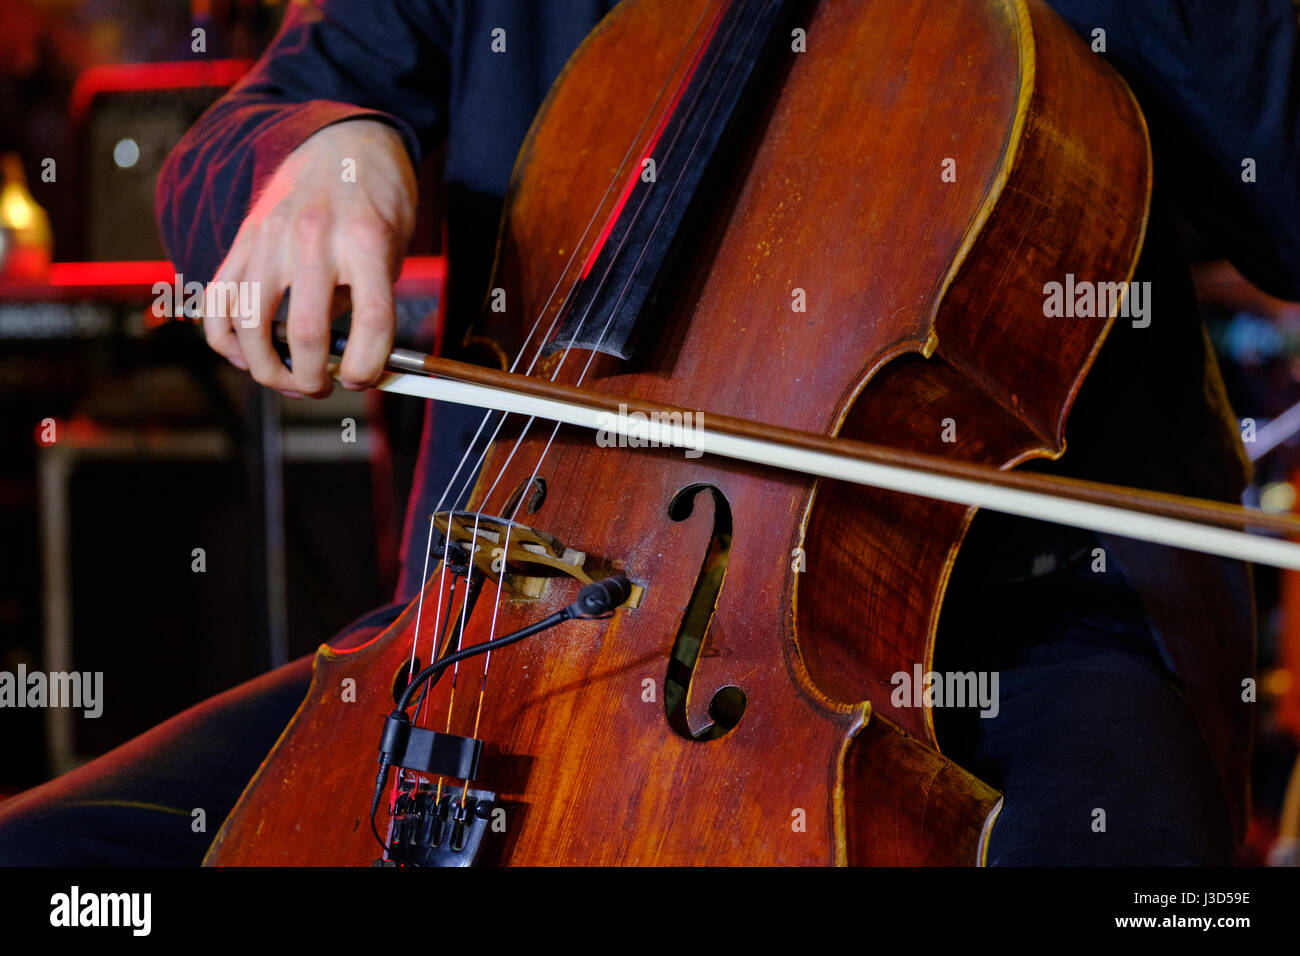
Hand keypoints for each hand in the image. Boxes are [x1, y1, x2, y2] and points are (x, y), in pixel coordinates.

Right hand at [203, 119, 417, 397]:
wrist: (342, 139)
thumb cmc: (375, 201)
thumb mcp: (392, 248)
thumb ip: (370, 301)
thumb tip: (347, 363)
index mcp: (366, 240)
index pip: (374, 320)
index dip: (369, 366)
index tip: (361, 380)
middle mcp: (315, 238)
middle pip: (307, 333)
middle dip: (312, 378)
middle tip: (320, 388)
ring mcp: (271, 237)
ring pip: (250, 324)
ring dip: (266, 369)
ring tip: (286, 380)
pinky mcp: (243, 239)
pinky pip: (217, 300)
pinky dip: (225, 339)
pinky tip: (245, 355)